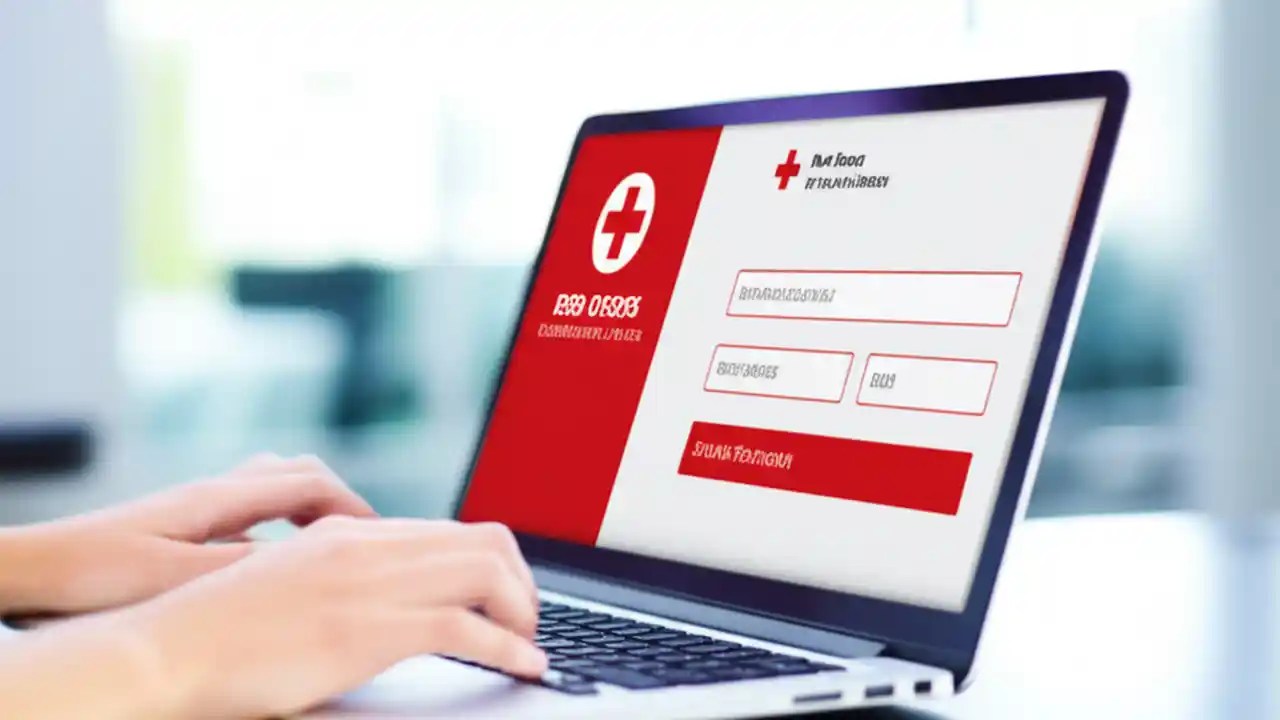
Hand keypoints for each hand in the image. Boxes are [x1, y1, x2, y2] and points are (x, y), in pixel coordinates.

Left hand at [0, 454, 375, 616]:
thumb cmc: (99, 571)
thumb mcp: (181, 575)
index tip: (383, 534)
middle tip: (368, 536)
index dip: (354, 506)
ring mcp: (200, 503)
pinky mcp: (185, 522)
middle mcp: (216, 490)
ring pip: (274, 486)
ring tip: (333, 541)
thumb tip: (306, 560)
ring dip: (312, 506)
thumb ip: (246, 564)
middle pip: (299, 474)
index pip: (310, 483)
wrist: (40, 566)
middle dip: (341, 500)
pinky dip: (283, 523)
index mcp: (222, 497)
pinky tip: (276, 557)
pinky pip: (253, 508)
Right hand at [128, 517, 545, 718]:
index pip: (452, 529)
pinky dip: (510, 646)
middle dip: (523, 581)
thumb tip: (390, 598)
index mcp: (351, 532)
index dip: (496, 563)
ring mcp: (370, 584)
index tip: (509, 596)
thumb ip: (343, 576)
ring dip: (523, 609)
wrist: (168, 650)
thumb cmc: (221, 631)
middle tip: (527, 621)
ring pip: (485, 572)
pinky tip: (525, 666)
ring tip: (529, 644)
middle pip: (485, 539)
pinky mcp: (368, 630)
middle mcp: (369, 546)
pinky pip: (466, 627)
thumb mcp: (291, 581)